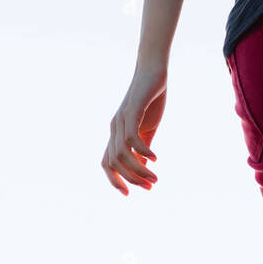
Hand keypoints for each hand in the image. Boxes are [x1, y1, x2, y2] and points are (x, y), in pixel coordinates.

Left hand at [102, 59, 167, 194]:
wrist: (153, 69)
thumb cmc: (151, 97)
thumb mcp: (148, 126)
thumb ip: (143, 145)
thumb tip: (141, 166)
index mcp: (116, 132)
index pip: (106, 163)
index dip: (114, 180)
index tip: (129, 194)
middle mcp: (114, 127)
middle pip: (113, 163)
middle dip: (131, 179)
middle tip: (151, 186)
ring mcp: (121, 119)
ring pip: (121, 154)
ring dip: (138, 170)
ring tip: (155, 178)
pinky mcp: (132, 110)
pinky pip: (132, 138)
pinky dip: (143, 151)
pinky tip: (156, 158)